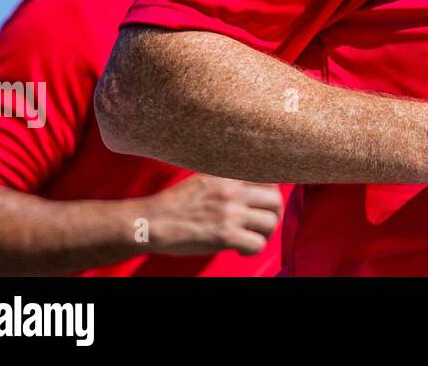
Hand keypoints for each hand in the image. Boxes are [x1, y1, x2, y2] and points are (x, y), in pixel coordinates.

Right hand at [142, 175, 283, 255]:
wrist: (151, 221)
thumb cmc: (173, 204)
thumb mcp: (203, 179)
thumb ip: (226, 181)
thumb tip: (247, 188)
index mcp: (228, 176)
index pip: (269, 178)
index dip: (270, 194)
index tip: (264, 205)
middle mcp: (233, 191)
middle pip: (276, 200)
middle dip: (274, 214)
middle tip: (263, 224)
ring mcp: (230, 213)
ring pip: (270, 222)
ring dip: (266, 233)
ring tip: (253, 238)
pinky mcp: (225, 235)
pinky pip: (257, 244)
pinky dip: (254, 249)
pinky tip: (242, 250)